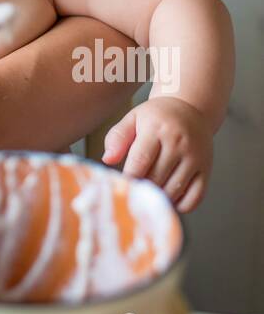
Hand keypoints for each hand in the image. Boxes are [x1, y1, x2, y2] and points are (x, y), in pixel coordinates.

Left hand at [102, 97, 212, 211]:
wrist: (192, 109)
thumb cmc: (158, 117)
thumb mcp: (134, 118)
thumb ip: (117, 137)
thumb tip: (107, 159)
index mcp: (157, 128)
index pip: (140, 161)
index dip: (129, 178)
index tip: (121, 185)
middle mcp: (179, 143)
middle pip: (156, 178)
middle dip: (142, 188)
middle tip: (134, 192)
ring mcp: (195, 157)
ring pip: (174, 190)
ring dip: (159, 197)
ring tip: (149, 194)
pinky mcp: (206, 169)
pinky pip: (194, 198)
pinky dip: (180, 205)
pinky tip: (169, 198)